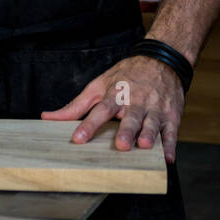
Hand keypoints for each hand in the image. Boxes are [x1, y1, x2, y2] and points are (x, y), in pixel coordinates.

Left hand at [41, 54, 185, 163]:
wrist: (162, 60)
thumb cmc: (126, 76)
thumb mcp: (99, 85)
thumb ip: (76, 106)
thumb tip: (48, 117)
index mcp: (115, 94)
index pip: (100, 110)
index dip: (89, 125)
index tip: (78, 139)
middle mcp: (136, 101)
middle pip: (130, 117)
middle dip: (127, 130)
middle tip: (121, 145)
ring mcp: (155, 108)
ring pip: (152, 123)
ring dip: (149, 135)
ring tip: (145, 146)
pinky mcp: (171, 115)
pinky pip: (171, 131)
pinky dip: (170, 145)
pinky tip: (167, 159)